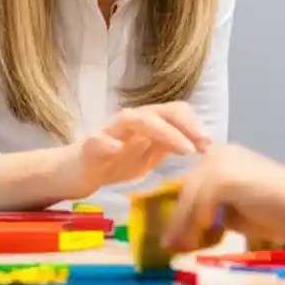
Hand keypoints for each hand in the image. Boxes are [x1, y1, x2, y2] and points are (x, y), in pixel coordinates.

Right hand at [64, 102, 212, 197]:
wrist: (74, 172)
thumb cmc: (113, 162)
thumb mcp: (149, 155)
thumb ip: (170, 146)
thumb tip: (202, 144)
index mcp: (147, 123)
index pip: (175, 113)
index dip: (194, 124)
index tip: (210, 145)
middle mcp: (130, 122)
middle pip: (159, 111)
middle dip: (185, 125)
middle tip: (203, 145)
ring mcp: (109, 132)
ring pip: (133, 120)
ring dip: (161, 131)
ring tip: (183, 148)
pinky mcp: (89, 147)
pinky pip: (97, 141)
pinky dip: (107, 143)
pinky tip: (117, 149)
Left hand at [162, 144, 284, 251]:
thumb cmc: (277, 209)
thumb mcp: (238, 209)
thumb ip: (217, 211)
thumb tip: (192, 228)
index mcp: (224, 156)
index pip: (195, 184)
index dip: (184, 211)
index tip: (176, 233)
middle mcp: (218, 153)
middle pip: (189, 190)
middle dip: (178, 219)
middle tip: (170, 244)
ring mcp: (218, 163)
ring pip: (190, 198)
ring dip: (182, 226)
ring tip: (177, 247)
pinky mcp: (220, 178)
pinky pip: (200, 206)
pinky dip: (194, 224)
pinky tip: (195, 239)